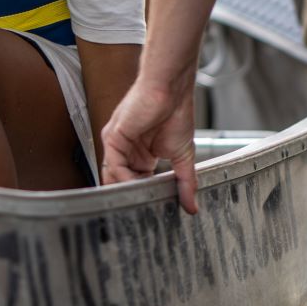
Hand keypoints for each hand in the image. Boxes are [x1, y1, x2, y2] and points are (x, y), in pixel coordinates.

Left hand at [100, 74, 198, 212]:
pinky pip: (113, 162)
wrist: (173, 90)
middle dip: (132, 198)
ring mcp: (118, 144)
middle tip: (142, 216)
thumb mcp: (183, 156)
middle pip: (121, 182)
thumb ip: (185, 182)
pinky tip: (136, 185)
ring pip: (114, 175)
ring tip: (139, 205)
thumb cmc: (177, 113)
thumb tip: (193, 208)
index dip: (143, 197)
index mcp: (140, 155)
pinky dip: (123, 177)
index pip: (136, 183)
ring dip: (126, 191)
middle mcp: (126, 151)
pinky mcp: (114, 136)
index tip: (152, 213)